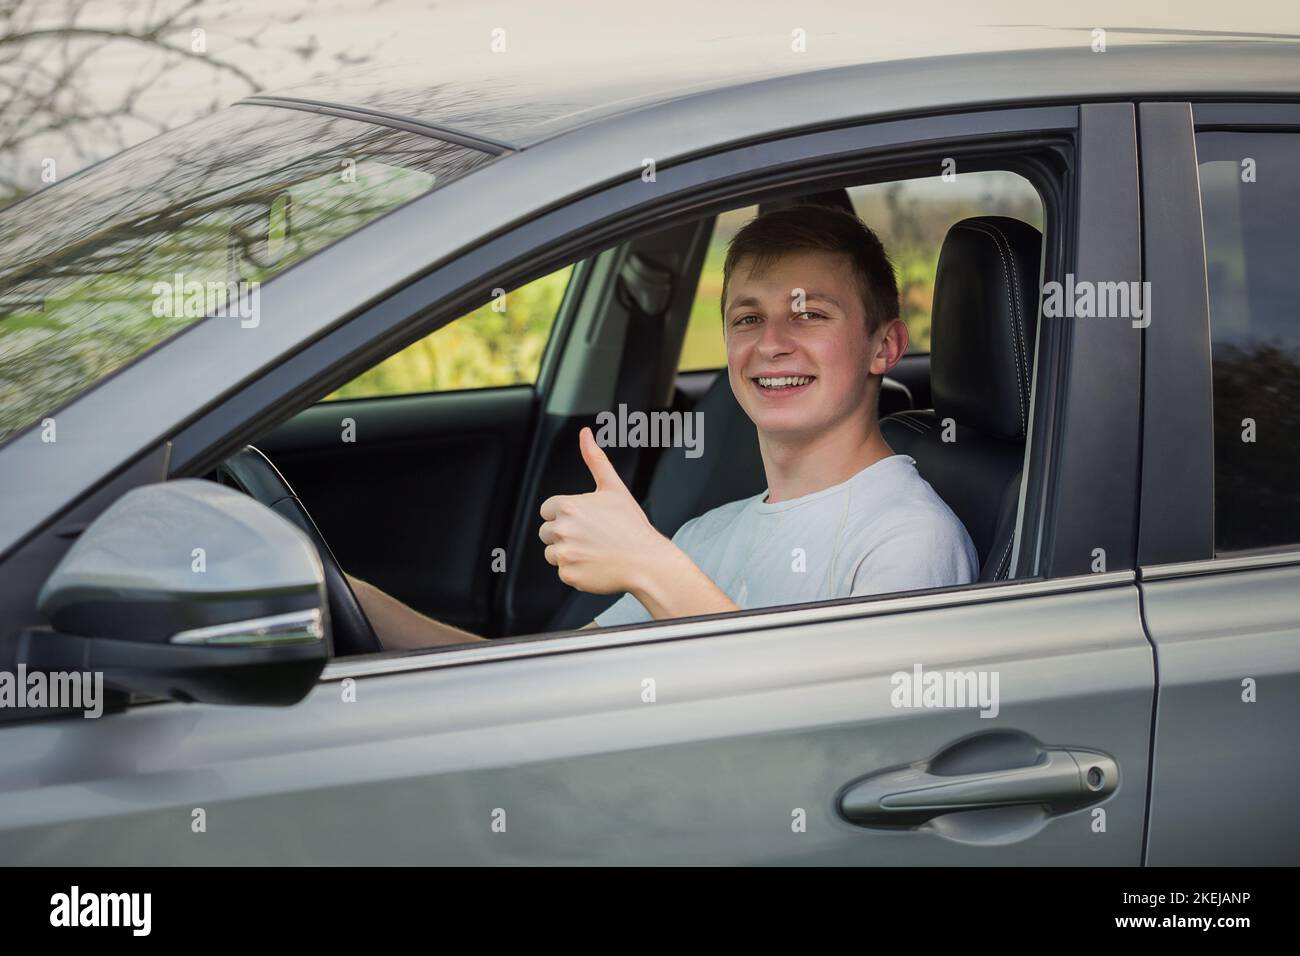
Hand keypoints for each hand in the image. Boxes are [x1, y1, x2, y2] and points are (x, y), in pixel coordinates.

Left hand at [538, 427, 668, 594]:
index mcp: (567, 506)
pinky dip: (577, 571)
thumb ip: (595, 459)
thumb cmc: (631, 525)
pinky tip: (596, 566)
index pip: (548, 510)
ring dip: (569, 553)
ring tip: (595, 551)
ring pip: (552, 553)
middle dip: (565, 534)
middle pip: (547, 532)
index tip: (586, 521)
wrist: (647, 561)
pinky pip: (563, 572)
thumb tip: (585, 433)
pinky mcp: (568, 575)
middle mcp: (562, 529)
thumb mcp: (614, 488)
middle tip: (593, 537)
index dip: (566, 515)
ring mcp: (564, 554)